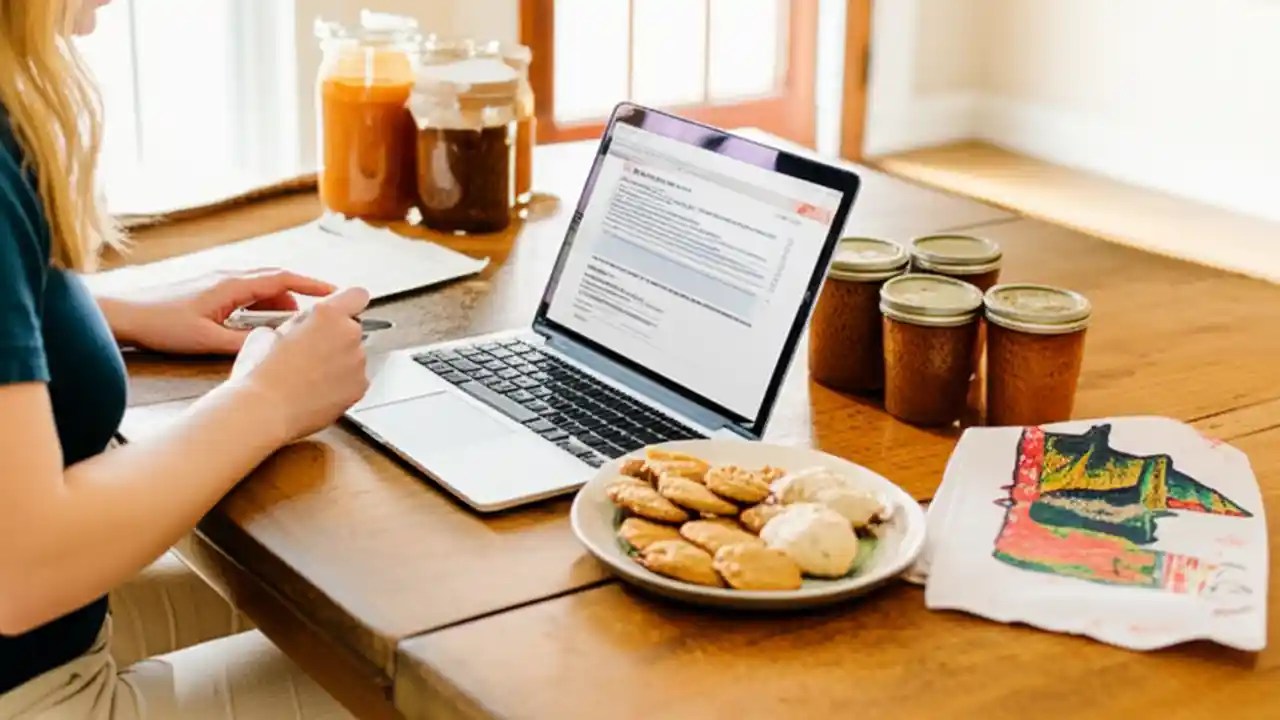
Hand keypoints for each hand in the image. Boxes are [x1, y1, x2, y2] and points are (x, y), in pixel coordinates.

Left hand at [97, 269, 335, 354]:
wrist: (125, 315)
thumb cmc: (160, 324)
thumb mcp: (206, 340)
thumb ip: (243, 343)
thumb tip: (274, 348)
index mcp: (232, 285)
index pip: (283, 280)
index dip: (312, 286)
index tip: (335, 293)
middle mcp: (228, 278)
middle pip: (276, 281)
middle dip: (302, 295)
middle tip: (322, 312)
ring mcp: (218, 283)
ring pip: (261, 289)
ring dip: (281, 303)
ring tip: (293, 325)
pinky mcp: (209, 291)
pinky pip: (247, 294)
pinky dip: (263, 307)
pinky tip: (261, 325)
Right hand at [228, 287, 370, 441]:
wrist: (264, 410)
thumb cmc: (261, 373)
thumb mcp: (270, 331)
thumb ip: (296, 323)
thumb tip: (299, 328)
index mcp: (328, 314)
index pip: (357, 295)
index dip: (347, 303)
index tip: (340, 311)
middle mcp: (349, 334)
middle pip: (353, 328)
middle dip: (337, 336)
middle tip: (311, 351)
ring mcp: (358, 362)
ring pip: (354, 355)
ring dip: (339, 361)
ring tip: (310, 375)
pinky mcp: (360, 387)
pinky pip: (355, 379)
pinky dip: (342, 383)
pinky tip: (318, 390)